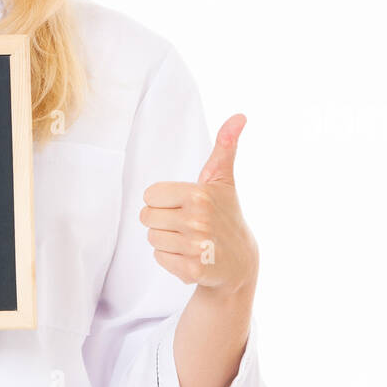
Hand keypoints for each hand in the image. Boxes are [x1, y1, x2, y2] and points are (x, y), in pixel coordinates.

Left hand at [139, 114, 258, 295]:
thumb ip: (225, 147)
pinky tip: (190, 256)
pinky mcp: (192, 270)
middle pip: (146, 217)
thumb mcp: (223, 181)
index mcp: (199, 195)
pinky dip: (171, 259)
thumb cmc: (225, 215)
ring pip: (152, 238)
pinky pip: (159, 258)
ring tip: (189, 240)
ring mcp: (195, 247)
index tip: (184, 205)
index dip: (163, 200)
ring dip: (166, 240)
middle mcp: (197, 220)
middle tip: (186, 224)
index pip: (150, 195)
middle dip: (162, 220)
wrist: (240, 262)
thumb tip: (239, 116)